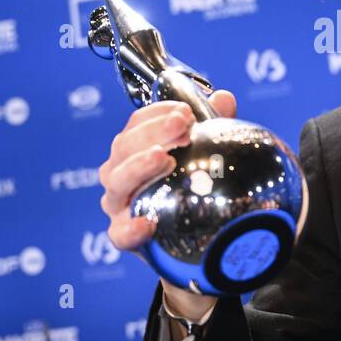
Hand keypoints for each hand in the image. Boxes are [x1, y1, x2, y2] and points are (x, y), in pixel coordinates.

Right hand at [98, 90, 236, 318]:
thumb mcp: (204, 154)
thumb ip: (212, 125)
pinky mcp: (124, 236)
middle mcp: (120, 174)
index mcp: (134, 150)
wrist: (193, 242)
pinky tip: (148, 222)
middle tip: (182, 125)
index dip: (157, 113)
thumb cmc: (191, 188)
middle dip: (153, 132)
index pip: (136, 124)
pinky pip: (119, 234)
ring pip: (117, 182)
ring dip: (139, 167)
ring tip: (164, 158)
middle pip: (124, 146)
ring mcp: (119, 205)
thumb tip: (223, 97)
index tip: (186, 111)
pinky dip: (130, 228)